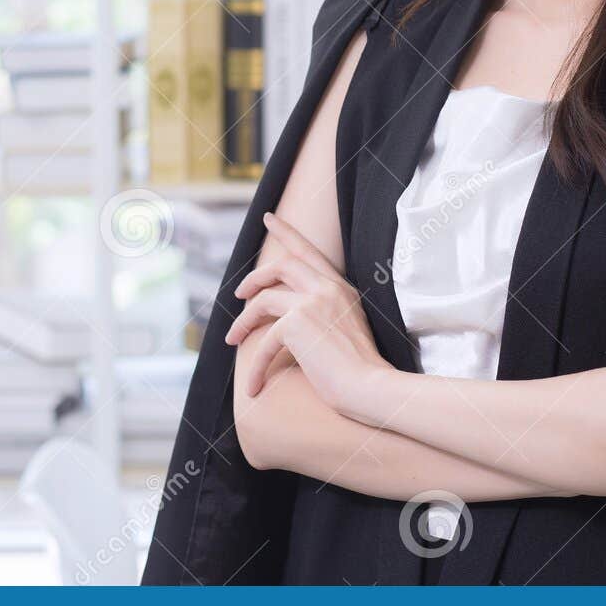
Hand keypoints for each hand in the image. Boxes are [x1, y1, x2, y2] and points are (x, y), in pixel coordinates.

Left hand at [223, 211, 390, 411]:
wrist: (371, 388)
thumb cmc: (361, 370)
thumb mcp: (346, 329)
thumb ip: (326, 313)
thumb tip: (293, 316)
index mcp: (341, 288)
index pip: (309, 251)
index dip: (286, 232)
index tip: (268, 217)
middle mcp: (327, 289)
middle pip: (281, 265)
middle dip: (254, 277)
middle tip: (239, 294)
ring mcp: (312, 303)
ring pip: (262, 300)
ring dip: (243, 321)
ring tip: (233, 339)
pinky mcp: (296, 324)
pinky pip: (263, 340)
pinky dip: (255, 366)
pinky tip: (253, 387)